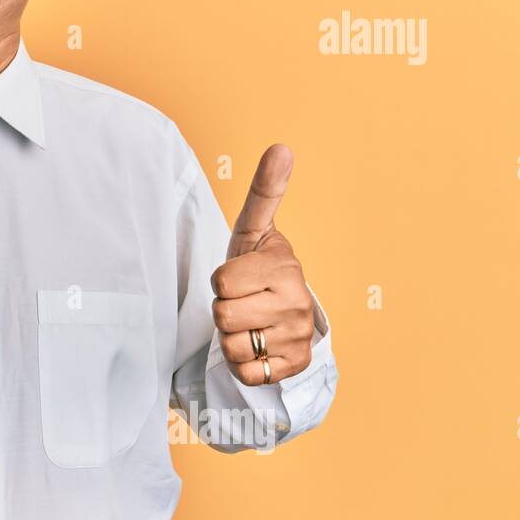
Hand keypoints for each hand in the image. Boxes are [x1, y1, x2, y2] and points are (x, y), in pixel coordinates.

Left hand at [210, 143, 315, 385]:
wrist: (284, 313)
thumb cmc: (258, 268)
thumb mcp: (255, 229)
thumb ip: (264, 191)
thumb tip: (281, 147)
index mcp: (285, 266)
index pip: (222, 283)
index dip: (221, 281)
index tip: (240, 276)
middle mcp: (298, 302)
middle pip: (223, 315)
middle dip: (224, 310)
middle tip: (243, 301)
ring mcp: (299, 337)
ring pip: (232, 346)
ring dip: (231, 338)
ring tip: (248, 322)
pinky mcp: (295, 367)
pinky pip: (247, 373)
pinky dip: (243, 364)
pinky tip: (257, 346)